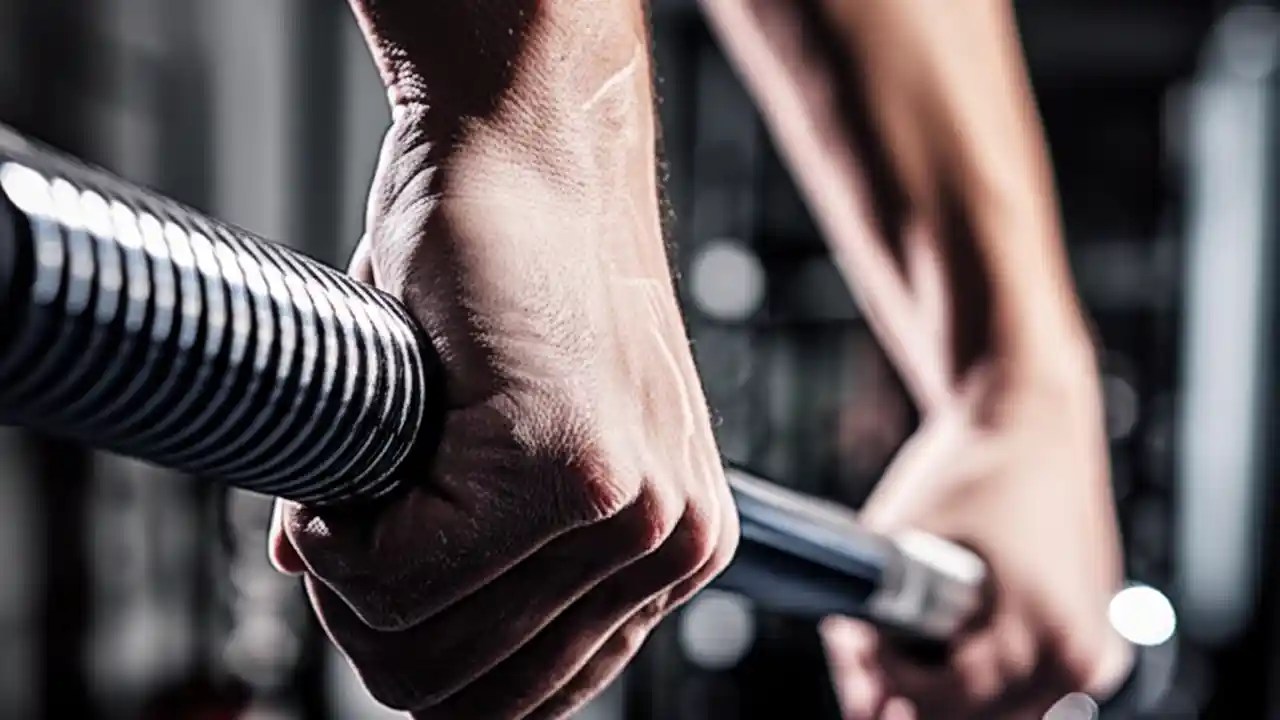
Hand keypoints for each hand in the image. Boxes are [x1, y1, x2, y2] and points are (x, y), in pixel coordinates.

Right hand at [268, 3, 736, 717]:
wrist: (530, 155)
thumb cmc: (512, 286)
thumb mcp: (500, 444)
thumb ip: (452, 551)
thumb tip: (342, 600)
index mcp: (666, 555)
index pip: (525, 700)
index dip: (420, 655)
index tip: (371, 579)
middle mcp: (670, 548)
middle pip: (465, 697)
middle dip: (370, 630)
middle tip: (342, 537)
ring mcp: (631, 514)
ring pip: (426, 649)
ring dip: (351, 588)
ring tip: (347, 499)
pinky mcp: (566, 466)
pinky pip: (401, 577)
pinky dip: (338, 541)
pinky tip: (345, 475)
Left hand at [822, 373, 1132, 719]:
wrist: (1029, 417)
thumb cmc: (970, 469)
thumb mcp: (898, 547)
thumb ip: (873, 635)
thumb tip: (862, 702)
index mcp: (1049, 634)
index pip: (954, 702)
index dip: (893, 677)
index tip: (866, 644)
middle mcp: (1082, 655)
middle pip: (980, 719)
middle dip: (917, 693)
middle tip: (875, 648)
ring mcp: (1094, 652)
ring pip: (1003, 713)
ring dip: (950, 694)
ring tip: (907, 641)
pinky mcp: (1091, 641)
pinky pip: (1026, 691)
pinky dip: (981, 680)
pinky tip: (943, 645)